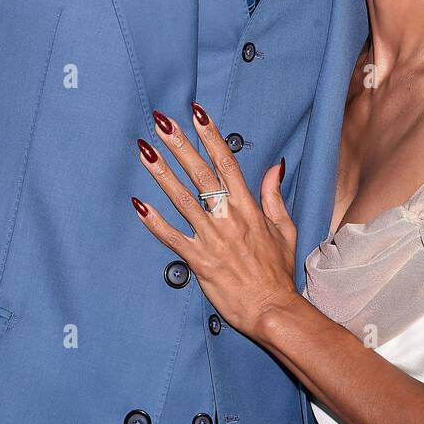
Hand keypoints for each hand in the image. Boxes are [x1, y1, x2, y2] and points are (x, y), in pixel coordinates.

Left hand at [131, 104, 298, 338]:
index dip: (211, 136)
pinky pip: (172, 237)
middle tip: (162, 122)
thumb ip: (274, 196)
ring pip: (182, 199)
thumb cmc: (278, 272)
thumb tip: (275, 166)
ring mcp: (212, 238)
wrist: (272, 310)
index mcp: (249, 208)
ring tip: (145, 151)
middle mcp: (228, 218)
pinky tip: (138, 204)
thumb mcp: (284, 229)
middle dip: (180, 145)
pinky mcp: (199, 261)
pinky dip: (154, 221)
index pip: (227, 163)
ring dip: (162, 174)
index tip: (198, 113)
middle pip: (200, 174)